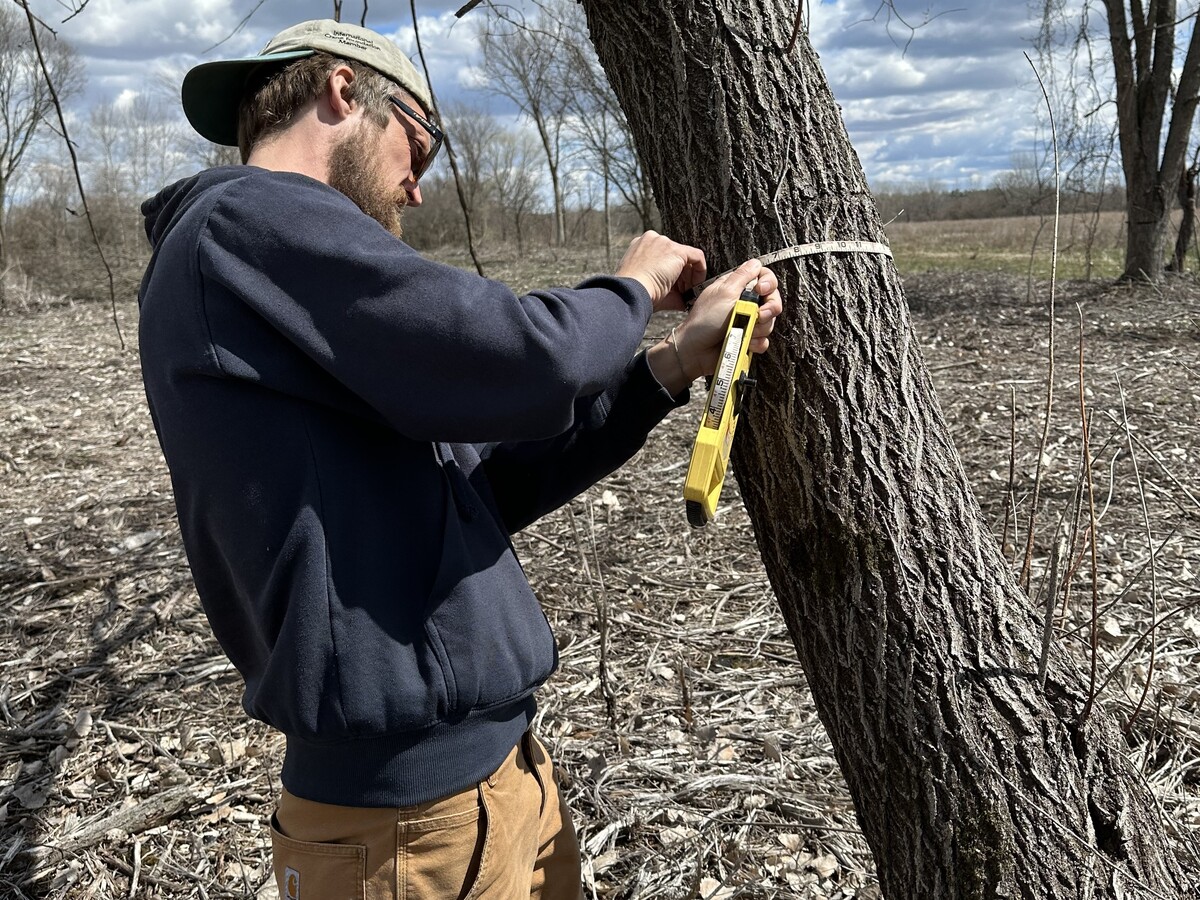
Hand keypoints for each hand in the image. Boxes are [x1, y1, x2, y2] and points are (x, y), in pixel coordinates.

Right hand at [616, 231, 706, 312]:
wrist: (631, 292)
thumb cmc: (635, 294)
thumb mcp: (648, 286)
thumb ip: (666, 287)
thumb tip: (684, 301)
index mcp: (640, 247)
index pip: (663, 257)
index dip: (672, 274)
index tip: (673, 288)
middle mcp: (651, 240)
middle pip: (675, 256)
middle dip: (681, 276)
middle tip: (682, 292)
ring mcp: (663, 243)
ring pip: (686, 257)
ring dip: (690, 276)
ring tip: (686, 292)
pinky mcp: (676, 250)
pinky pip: (697, 257)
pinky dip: (700, 272)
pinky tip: (694, 286)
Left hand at [670, 259, 782, 383]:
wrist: (696, 351)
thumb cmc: (704, 322)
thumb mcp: (724, 293)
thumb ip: (742, 276)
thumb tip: (756, 263)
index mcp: (737, 288)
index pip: (764, 278)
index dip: (768, 283)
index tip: (761, 290)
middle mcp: (744, 304)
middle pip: (772, 300)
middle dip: (768, 309)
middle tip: (758, 315)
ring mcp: (747, 322)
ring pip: (769, 322)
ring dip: (759, 328)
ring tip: (743, 331)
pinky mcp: (748, 339)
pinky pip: (764, 340)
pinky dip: (756, 343)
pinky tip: (745, 342)